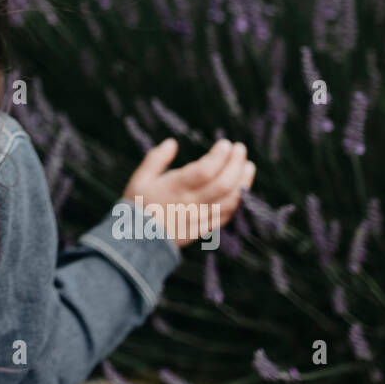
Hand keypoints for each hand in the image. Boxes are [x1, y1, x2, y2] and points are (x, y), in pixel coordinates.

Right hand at [121, 138, 254, 247]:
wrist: (136, 241)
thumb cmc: (137, 205)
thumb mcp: (140, 178)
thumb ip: (156, 159)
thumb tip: (172, 142)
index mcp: (175, 188)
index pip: (205, 170)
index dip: (219, 156)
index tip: (226, 144)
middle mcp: (191, 203)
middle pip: (222, 184)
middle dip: (235, 164)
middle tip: (241, 149)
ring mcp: (200, 218)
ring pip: (230, 201)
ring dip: (242, 182)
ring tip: (248, 166)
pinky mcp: (204, 229)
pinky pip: (227, 215)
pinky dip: (237, 201)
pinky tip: (241, 189)